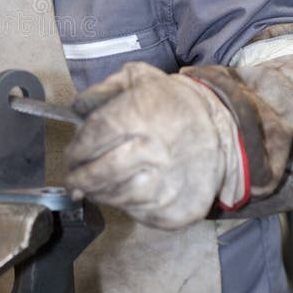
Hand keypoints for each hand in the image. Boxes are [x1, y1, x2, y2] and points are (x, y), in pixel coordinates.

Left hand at [65, 62, 245, 228]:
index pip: (92, 138)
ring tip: (93, 187)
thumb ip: (103, 91)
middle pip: (100, 173)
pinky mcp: (178, 210)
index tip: (71, 156)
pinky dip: (126, 206)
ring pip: (116, 197)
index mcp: (140, 116)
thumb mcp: (138, 79)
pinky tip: (124, 194)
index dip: (76, 150)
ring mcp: (168, 185)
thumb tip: (76, 108)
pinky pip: (139, 213)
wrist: (221, 130)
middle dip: (78, 179)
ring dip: (98, 194)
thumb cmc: (171, 103)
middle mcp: (154, 152)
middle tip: (72, 180)